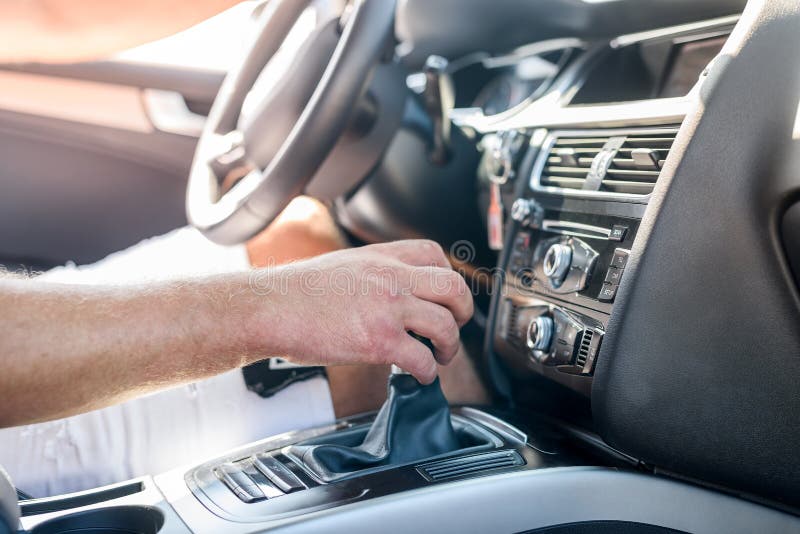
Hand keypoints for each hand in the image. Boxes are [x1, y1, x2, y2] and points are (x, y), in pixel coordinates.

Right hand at [248, 240, 473, 383]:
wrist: (270, 308)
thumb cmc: (296, 291)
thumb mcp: (343, 264)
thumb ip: (374, 273)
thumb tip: (391, 292)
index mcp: (381, 257)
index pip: (435, 255)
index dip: (448, 276)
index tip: (445, 295)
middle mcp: (391, 278)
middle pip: (454, 288)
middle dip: (464, 312)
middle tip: (457, 326)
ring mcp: (389, 309)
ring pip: (446, 325)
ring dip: (451, 346)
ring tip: (442, 356)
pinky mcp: (380, 341)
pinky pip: (423, 359)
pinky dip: (429, 372)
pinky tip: (420, 375)